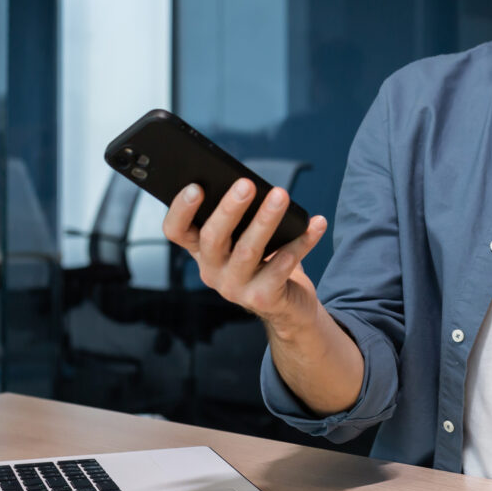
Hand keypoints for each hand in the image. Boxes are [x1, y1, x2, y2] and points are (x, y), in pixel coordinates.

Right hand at [161, 179, 328, 325]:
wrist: (287, 307)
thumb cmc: (264, 261)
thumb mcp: (244, 240)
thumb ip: (240, 218)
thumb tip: (249, 183)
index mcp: (201, 251)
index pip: (176, 231)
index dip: (180, 209)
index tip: (195, 186)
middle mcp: (212, 271)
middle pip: (212, 238)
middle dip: (229, 209)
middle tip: (246, 184)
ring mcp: (235, 288)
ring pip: (248, 250)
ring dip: (266, 220)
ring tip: (281, 195)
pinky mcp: (263, 299)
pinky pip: (283, 266)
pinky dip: (302, 242)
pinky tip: (316, 224)